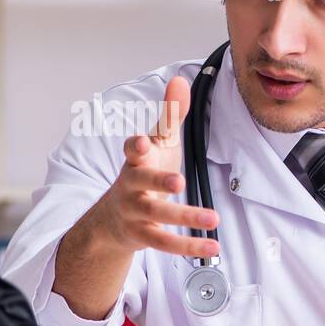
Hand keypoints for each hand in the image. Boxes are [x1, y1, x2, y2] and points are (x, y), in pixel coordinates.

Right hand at [94, 75, 219, 258]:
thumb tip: (179, 80)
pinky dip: (189, 245)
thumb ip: (170, 115)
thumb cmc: (143, 172)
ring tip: (212, 218)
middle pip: (142, 182)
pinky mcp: (142, 235)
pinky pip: (165, 242)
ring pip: (156, 216)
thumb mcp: (157, 143)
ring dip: (184, 216)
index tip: (143, 141)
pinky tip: (212, 245)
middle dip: (158, 181)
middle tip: (178, 181)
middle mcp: (131, 185)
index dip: (136, 145)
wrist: (112, 218)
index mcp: (135, 160)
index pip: (132, 150)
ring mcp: (134, 212)